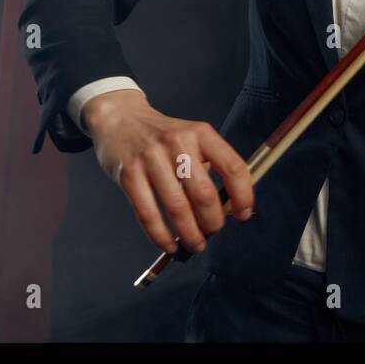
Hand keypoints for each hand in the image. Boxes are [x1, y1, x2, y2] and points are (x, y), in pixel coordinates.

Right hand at [83, 90, 254, 254]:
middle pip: (204, 194)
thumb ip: (209, 165)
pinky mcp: (129, 175)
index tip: (244, 213)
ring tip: (195, 244)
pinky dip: (161, 236)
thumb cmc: (163, 136)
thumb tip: (226, 207)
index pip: (233, 167)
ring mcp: (151, 158)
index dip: (243, 195)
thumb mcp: (192, 137)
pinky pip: (148, 214)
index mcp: (201, 134)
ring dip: (190, 234)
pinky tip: (169, 244)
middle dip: (213, 221)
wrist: (120, 118)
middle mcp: (178, 143)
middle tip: (213, 231)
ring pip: (177, 208)